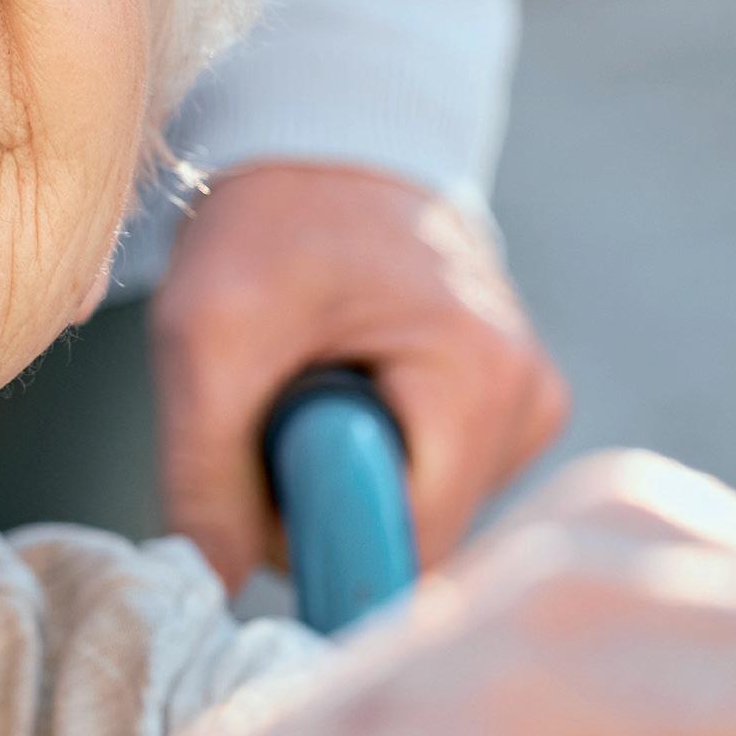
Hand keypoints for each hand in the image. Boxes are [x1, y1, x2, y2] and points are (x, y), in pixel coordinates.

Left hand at [151, 161, 568, 585]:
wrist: (326, 142)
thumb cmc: (273, 223)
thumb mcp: (209, 337)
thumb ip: (205, 476)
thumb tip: (212, 593)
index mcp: (481, 379)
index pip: (410, 547)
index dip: (326, 544)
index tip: (265, 497)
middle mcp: (529, 396)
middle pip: (420, 536)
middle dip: (333, 504)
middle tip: (276, 422)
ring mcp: (530, 400)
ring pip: (427, 513)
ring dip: (352, 478)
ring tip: (311, 392)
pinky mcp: (516, 402)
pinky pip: (439, 481)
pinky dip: (380, 455)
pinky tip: (353, 392)